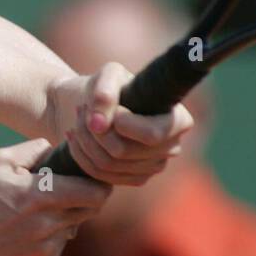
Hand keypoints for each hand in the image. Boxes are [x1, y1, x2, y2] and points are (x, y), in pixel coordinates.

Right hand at [0, 137, 111, 255]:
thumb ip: (35, 149)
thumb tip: (60, 149)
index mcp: (39, 195)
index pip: (93, 191)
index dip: (98, 182)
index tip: (92, 175)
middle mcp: (48, 222)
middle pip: (92, 208)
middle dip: (87, 195)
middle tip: (71, 187)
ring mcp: (49, 244)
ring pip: (77, 223)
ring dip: (68, 213)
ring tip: (40, 208)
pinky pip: (64, 239)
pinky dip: (55, 231)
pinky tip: (31, 226)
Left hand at [47, 63, 193, 185]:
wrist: (94, 106)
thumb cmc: (108, 87)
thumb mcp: (107, 76)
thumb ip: (105, 92)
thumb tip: (99, 124)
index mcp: (179, 120)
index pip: (151, 134)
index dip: (121, 123)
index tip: (101, 106)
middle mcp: (172, 147)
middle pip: (123, 151)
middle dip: (94, 130)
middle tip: (81, 110)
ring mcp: (154, 166)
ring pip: (109, 164)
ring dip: (84, 140)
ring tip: (78, 120)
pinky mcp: (135, 179)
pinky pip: (101, 176)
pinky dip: (82, 155)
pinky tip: (76, 137)